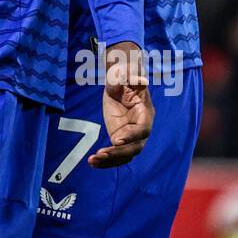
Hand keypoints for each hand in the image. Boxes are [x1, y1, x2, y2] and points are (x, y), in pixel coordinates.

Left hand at [88, 42, 153, 167]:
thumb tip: (141, 78)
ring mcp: (131, 137)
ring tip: (93, 161)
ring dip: (110, 160)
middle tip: (102, 153)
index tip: (117, 140)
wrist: (119, 83)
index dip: (132, 136)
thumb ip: (128, 77)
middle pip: (135, 147)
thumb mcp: (123, 75)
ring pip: (125, 155)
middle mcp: (141, 129)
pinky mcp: (121, 140)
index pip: (143, 129)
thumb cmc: (123, 77)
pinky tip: (92, 163)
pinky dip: (106, 161)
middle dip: (118, 152)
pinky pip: (117, 155)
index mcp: (145, 113)